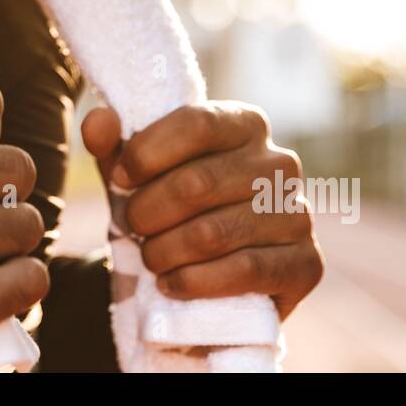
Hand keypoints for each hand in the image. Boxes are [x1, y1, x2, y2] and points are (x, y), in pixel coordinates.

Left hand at [82, 102, 323, 319]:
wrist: (205, 276)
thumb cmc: (168, 209)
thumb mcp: (136, 175)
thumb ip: (113, 144)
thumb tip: (99, 120)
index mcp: (246, 124)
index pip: (196, 123)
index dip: (147, 152)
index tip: (119, 178)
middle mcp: (280, 163)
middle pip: (198, 183)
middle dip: (148, 211)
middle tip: (132, 226)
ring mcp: (298, 213)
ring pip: (214, 232)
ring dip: (165, 251)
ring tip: (150, 258)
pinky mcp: (307, 264)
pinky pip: (244, 271)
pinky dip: (195, 281)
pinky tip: (172, 284)